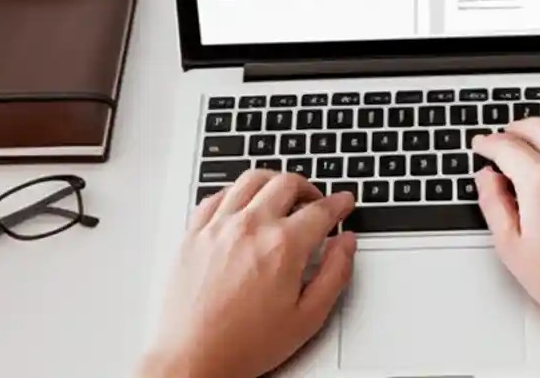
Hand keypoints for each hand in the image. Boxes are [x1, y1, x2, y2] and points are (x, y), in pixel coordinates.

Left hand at [140, 170, 356, 377]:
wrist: (193, 359)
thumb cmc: (244, 345)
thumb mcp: (308, 318)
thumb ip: (335, 274)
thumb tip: (346, 244)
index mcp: (283, 246)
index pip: (321, 209)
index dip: (340, 203)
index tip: (344, 203)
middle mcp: (250, 227)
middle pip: (287, 183)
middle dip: (309, 188)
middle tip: (316, 201)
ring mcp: (218, 227)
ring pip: (251, 180)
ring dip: (273, 182)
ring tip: (282, 195)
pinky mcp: (194, 234)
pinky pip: (217, 196)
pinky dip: (236, 192)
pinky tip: (243, 204)